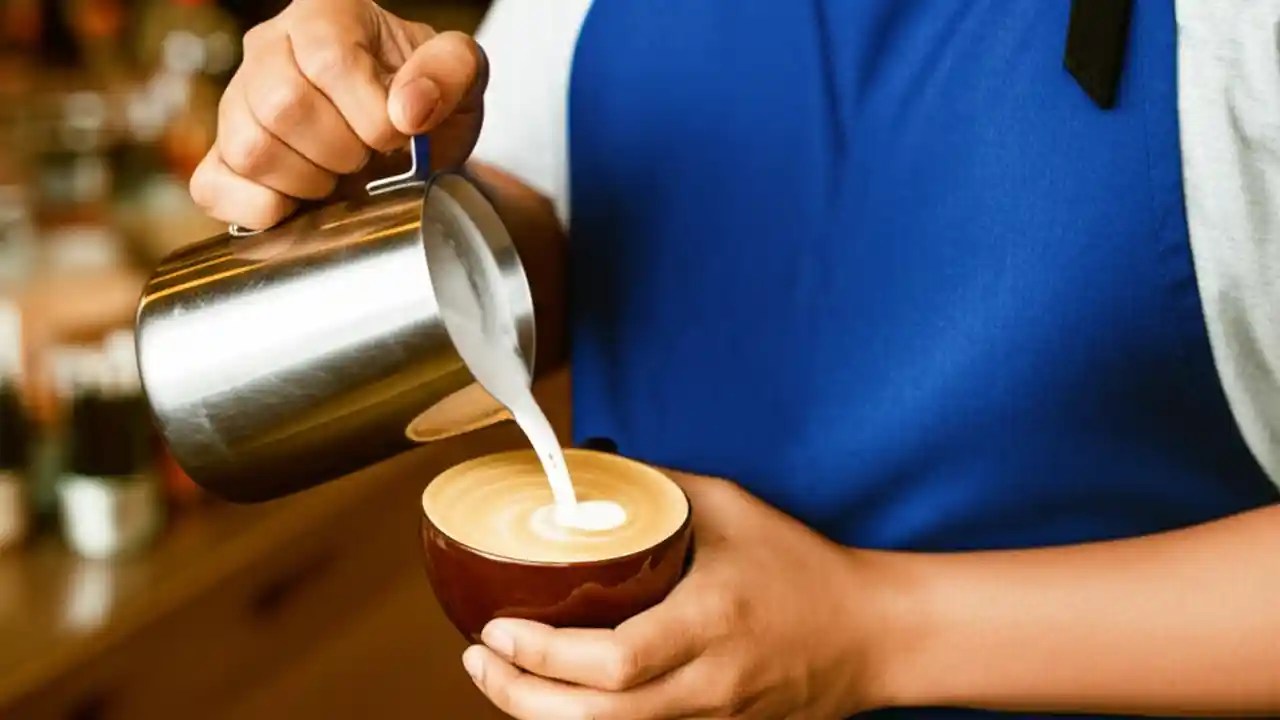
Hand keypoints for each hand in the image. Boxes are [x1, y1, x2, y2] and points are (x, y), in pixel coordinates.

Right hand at [190, 0, 486, 228]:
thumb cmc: (427, 102)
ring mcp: (236, 102)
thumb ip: (450, 72)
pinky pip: (214, 187)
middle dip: (341, 151)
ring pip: (249, 149)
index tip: (397, 134)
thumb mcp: (461, 77)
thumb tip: (408, 108)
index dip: (370, 114)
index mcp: (325, 16)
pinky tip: (301, 203)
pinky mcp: (220, 156)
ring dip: (308, 182)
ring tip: (337, 175)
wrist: (406, 147)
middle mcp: (268, 48)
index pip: (329, 61)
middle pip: (281, 105)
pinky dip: (263, 209)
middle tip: (366, 156)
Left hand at [462, 472, 898, 719]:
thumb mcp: (733, 508)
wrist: (871, 637)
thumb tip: (592, 469)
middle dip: (519, 699)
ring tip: (498, 676)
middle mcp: (707, 684)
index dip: (542, 657)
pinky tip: (551, 694)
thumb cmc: (805, 569)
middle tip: (478, 659)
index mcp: (711, 624)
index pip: (612, 663)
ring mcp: (710, 719)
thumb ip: (661, 488)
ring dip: (541, 715)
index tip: (496, 628)